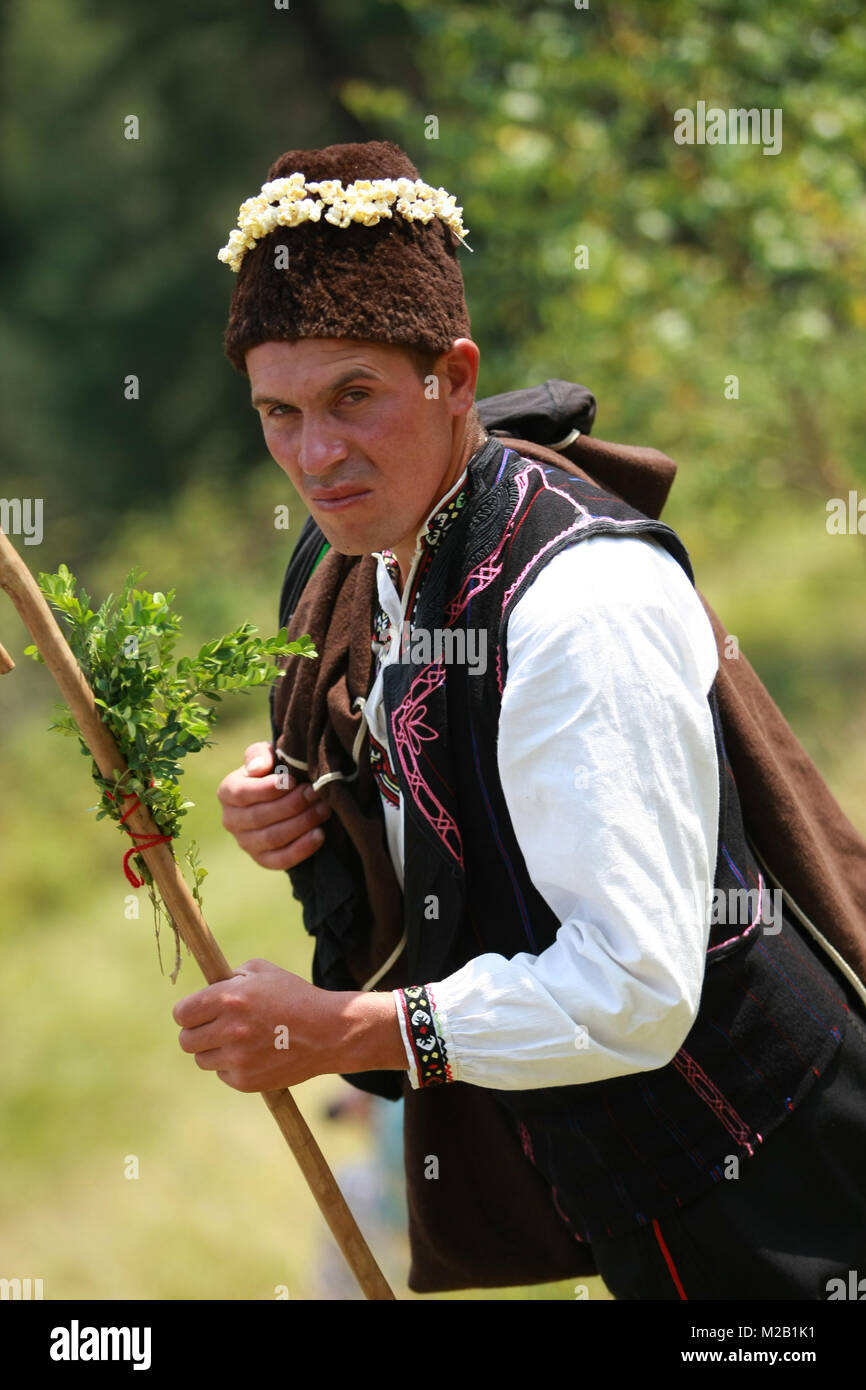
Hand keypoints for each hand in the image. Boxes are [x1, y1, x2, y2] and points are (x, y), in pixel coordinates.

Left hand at [172, 959, 406, 1091]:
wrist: (328, 1032)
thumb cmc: (296, 996)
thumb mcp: (264, 971)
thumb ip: (231, 976)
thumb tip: (209, 988)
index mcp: (229, 999)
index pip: (181, 1014)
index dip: (188, 1013)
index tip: (197, 1013)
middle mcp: (229, 1030)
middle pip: (186, 1040)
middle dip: (197, 1033)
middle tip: (215, 1028)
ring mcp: (237, 1059)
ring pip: (202, 1060)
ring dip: (213, 1051)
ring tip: (238, 1041)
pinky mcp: (246, 1081)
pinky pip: (223, 1075)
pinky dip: (232, 1067)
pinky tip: (254, 1055)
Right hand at [217, 741, 331, 869]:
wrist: (284, 795)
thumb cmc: (274, 771)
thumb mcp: (266, 755)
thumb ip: (259, 755)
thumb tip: (257, 768)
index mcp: (228, 792)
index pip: (243, 794)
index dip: (269, 789)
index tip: (293, 781)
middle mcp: (231, 820)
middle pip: (260, 817)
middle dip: (292, 805)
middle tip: (315, 793)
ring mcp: (246, 843)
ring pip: (272, 838)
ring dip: (301, 824)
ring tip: (323, 809)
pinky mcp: (263, 859)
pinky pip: (280, 860)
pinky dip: (301, 849)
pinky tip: (319, 834)